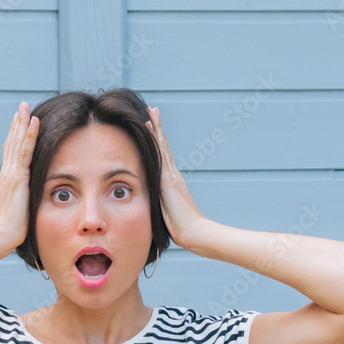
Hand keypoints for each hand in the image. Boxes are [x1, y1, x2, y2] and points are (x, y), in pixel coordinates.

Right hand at [0, 101, 38, 246]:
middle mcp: (7, 172)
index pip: (10, 151)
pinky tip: (34, 121)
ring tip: (25, 106)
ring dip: (22, 122)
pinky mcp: (18, 176)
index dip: (14, 135)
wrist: (0, 236)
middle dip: (17, 123)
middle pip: (12, 141)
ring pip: (17, 142)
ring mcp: (12, 172)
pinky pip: (25, 150)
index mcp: (6, 178)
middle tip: (21, 105)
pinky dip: (30, 134)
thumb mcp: (4, 203)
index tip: (18, 120)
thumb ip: (0, 190)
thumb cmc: (5, 226)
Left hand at [145, 106, 207, 247]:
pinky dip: (155, 138)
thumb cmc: (181, 230)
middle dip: (157, 129)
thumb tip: (154, 213)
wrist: (194, 232)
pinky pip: (160, 152)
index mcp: (171, 184)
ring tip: (151, 111)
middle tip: (153, 111)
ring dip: (156, 128)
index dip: (157, 144)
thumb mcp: (167, 216)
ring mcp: (171, 175)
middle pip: (163, 147)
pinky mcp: (168, 178)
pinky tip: (149, 125)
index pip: (162, 159)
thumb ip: (161, 210)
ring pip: (162, 146)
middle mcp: (172, 175)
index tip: (151, 129)